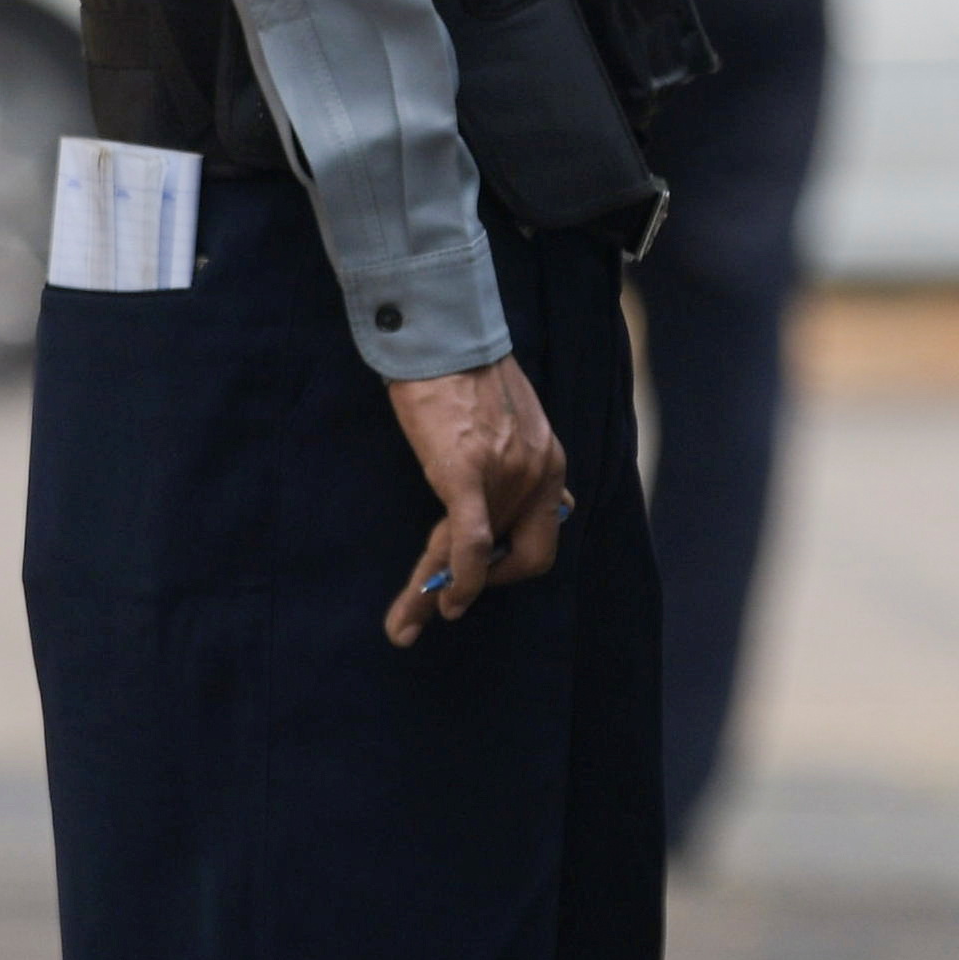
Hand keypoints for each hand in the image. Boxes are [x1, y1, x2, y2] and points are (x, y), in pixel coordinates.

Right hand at [381, 358, 570, 645]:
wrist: (439, 334)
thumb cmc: (463, 375)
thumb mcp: (511, 421)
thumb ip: (516, 461)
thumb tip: (504, 499)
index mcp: (551, 463)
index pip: (540, 537)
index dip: (508, 564)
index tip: (476, 572)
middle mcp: (539, 474)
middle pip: (521, 557)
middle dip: (484, 586)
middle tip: (446, 603)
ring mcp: (505, 475)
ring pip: (477, 555)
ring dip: (442, 592)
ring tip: (406, 624)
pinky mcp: (464, 471)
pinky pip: (467, 542)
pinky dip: (457, 578)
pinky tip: (439, 604)